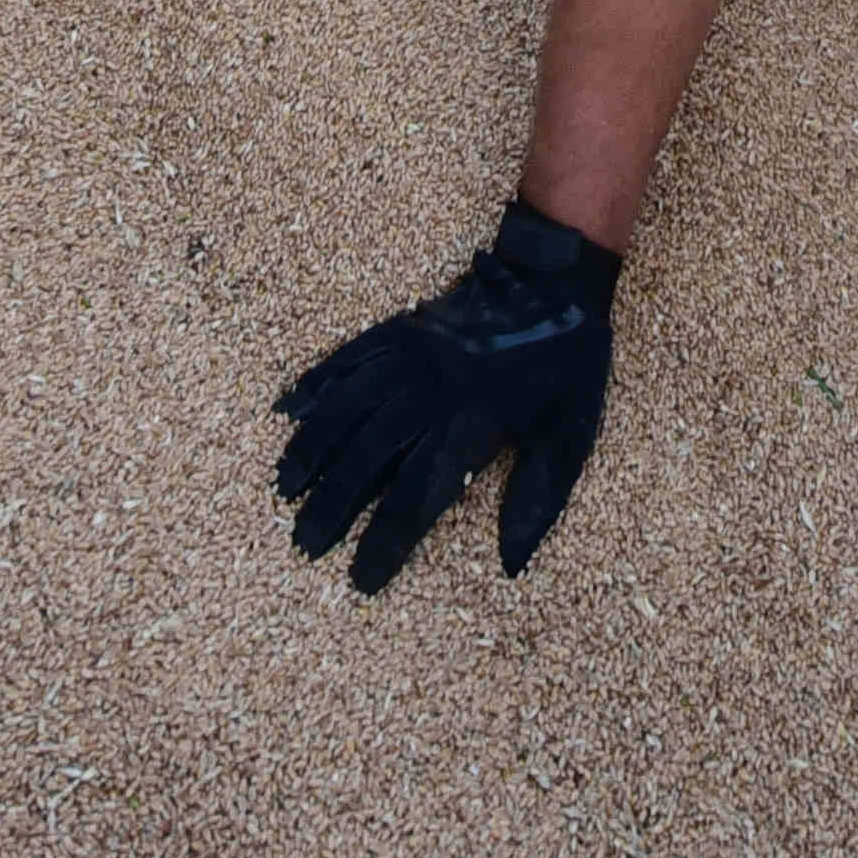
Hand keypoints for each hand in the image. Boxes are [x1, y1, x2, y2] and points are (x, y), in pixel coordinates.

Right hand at [273, 199, 617, 589]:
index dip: (387, 541)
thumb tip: (511, 565)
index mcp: (476, 421)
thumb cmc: (569, 363)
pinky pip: (350, 357)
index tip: (360, 579)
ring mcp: (413, 353)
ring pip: (349, 405)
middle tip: (306, 544)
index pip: (419, 495)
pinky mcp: (404, 327)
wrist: (559, 278)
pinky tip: (289, 411)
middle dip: (333, 503)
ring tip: (285, 489)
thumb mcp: (572, 434)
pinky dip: (317, 383)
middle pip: (370, 454)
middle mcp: (434, 389)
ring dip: (314, 448)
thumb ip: (538, 500)